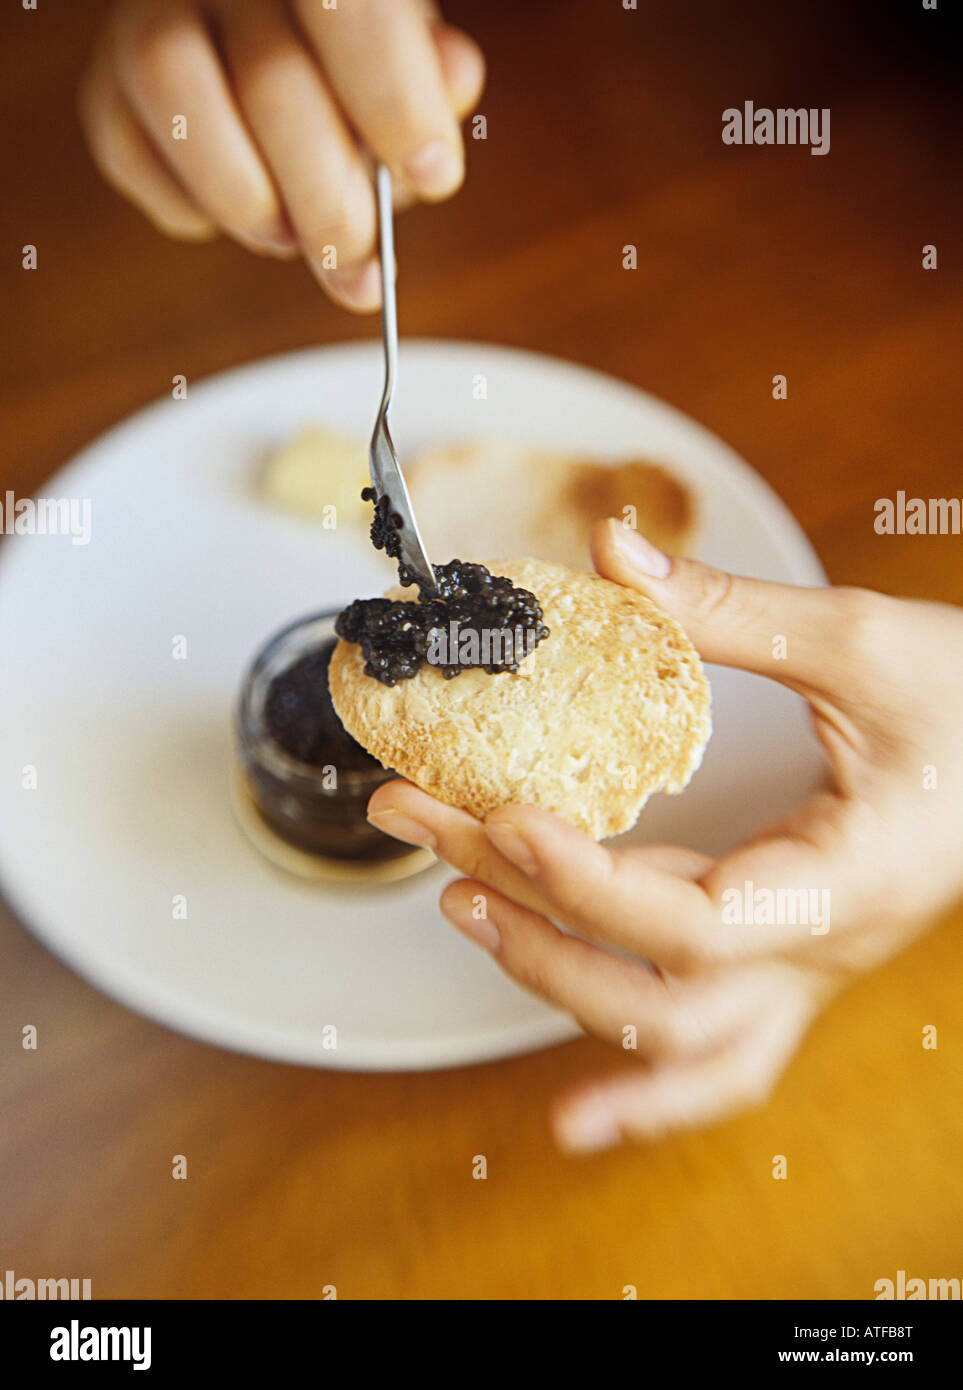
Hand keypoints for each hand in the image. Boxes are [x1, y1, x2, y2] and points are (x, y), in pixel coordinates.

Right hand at [78, 0, 483, 309]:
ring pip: (182, 106)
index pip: (351, 11)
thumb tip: (437, 132)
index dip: (394, 101)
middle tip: (361, 259)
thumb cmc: (352, 61)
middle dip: (329, 200)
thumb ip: (429, 87)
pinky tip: (247, 210)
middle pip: (271, 85)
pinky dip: (198, 211)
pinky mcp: (104, 89)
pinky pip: (135, 158)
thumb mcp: (409, 61)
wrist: (261, 37)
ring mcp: (146, 21)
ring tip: (296, 239)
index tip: (434, 175)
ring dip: (254, 206)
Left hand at [367, 519, 962, 1149]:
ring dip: (561, 990)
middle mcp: (821, 949)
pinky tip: (571, 1092)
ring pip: (679, 1043)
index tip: (506, 819)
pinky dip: (635, 1070)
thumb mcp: (862, 643)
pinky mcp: (788, 956)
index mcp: (848, 883)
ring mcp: (806, 967)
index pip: (694, 925)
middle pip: (661, 1002)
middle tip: (440, 853)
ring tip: (463, 910)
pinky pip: (711, 1046)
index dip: (588, 884)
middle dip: (536, 937)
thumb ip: (729, 611)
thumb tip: (616, 557)